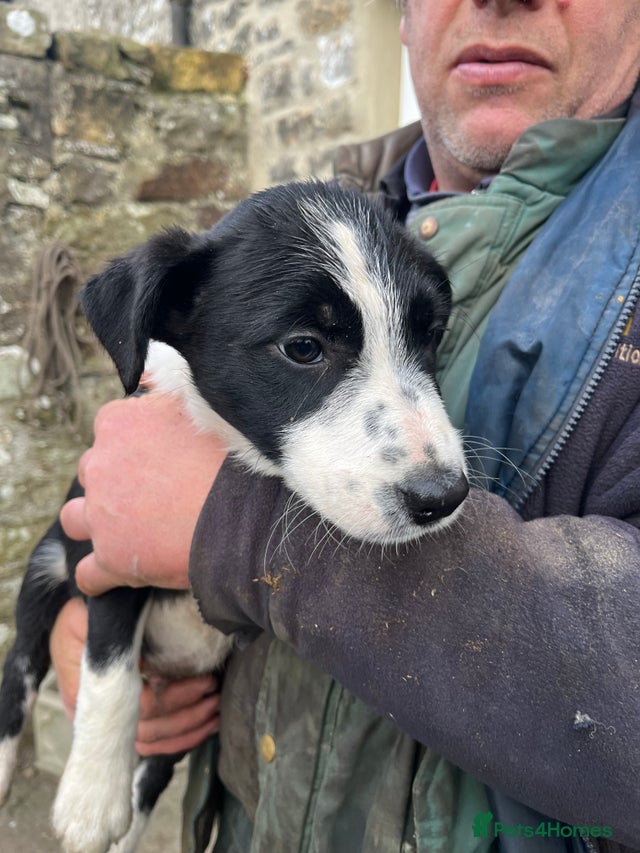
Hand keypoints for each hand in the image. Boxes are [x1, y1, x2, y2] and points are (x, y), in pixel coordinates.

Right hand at [50, 599, 219, 754]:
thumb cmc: (85, 613)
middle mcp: (98, 714)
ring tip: (215, 708)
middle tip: (215, 692)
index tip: (203, 681)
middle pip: (148, 730)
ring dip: (189, 729)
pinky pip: (154, 742)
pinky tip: (207, 723)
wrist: (77, 615)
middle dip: (188, 715)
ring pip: (153, 742)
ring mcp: (112, 721)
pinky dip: (182, 737)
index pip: (139, 707)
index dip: (174, 698)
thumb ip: (113, 635)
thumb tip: (145, 661)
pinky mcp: (126, 721)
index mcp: (89, 690)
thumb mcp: (90, 616)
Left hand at [60, 393, 226, 595]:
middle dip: (113, 484)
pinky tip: (116, 576)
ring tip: (128, 532)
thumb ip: (164, 388)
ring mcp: (101, 514)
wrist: (249, 513)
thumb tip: (145, 378)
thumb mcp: (200, 403)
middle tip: (150, 496)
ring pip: (76, 519)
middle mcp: (99, 465)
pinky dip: (99, 576)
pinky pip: (88, 574)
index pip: (108, 432)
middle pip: (92, 473)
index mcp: (118, 423)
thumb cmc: (232, 456)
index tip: (156, 460)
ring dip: (97, 524)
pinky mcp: (110, 558)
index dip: (132, 448)